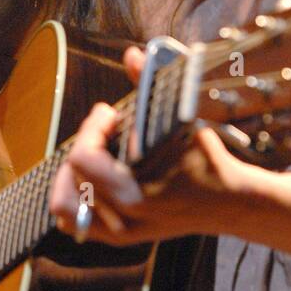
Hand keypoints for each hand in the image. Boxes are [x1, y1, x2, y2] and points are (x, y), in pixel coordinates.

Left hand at [48, 46, 260, 245]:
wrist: (226, 201)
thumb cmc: (204, 160)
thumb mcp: (179, 119)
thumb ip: (149, 86)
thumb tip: (132, 54)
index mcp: (135, 192)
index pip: (82, 158)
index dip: (91, 128)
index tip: (111, 113)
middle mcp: (122, 216)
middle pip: (70, 178)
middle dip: (83, 146)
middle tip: (104, 131)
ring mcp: (119, 230)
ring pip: (64, 205)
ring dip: (71, 174)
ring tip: (93, 153)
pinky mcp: (120, 236)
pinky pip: (73, 222)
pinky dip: (75, 198)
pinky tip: (92, 176)